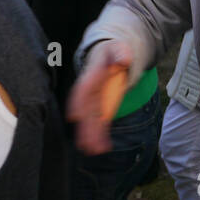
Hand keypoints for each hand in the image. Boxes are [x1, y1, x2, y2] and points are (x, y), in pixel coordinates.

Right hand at [67, 40, 134, 154]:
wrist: (110, 55)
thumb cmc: (114, 51)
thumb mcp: (119, 48)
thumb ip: (121, 53)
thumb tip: (125, 58)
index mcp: (91, 76)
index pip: (82, 90)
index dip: (77, 103)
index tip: (74, 116)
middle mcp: (89, 92)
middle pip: (84, 111)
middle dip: (84, 127)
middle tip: (86, 144)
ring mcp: (94, 101)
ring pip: (90, 121)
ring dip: (90, 136)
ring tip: (94, 152)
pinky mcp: (101, 107)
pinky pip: (99, 123)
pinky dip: (101, 135)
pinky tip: (105, 148)